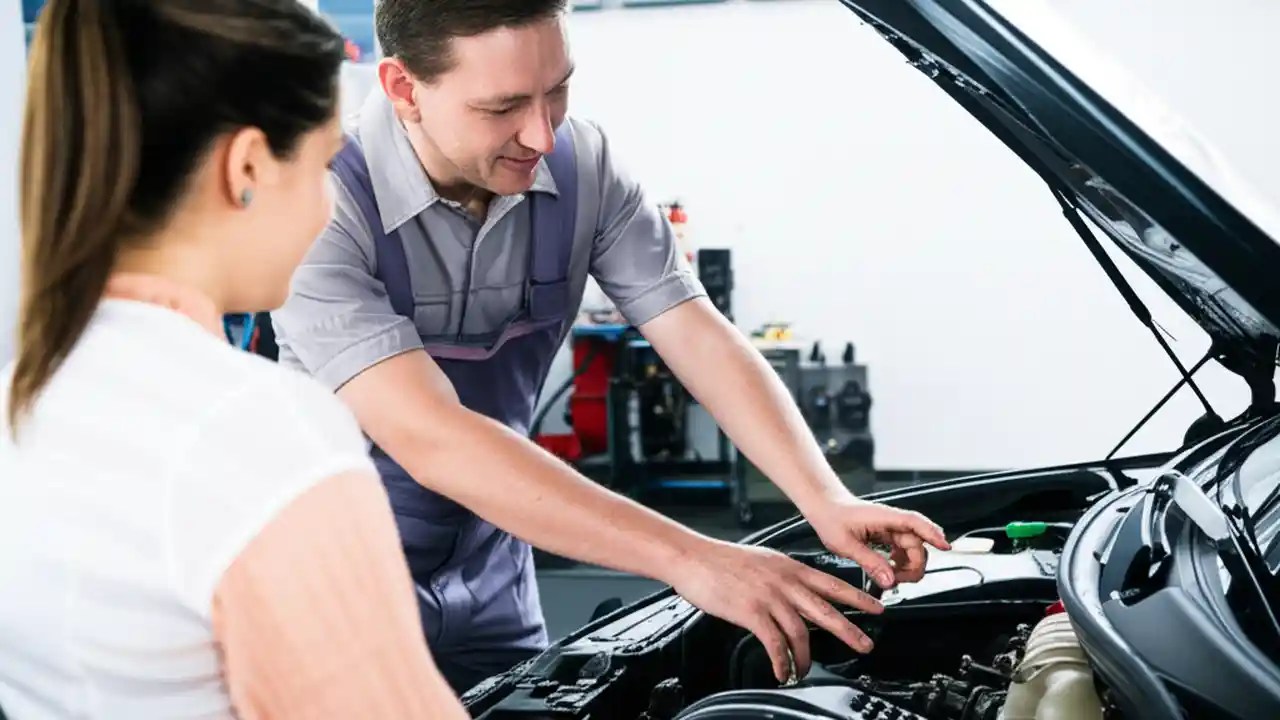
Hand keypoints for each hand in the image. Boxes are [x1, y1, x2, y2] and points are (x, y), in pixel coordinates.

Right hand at [667, 538, 883, 683]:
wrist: (694, 558)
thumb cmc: (723, 561)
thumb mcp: (764, 560)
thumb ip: (784, 576)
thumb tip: (798, 590)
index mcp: (790, 568)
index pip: (832, 583)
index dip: (857, 597)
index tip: (877, 607)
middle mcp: (784, 582)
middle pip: (826, 609)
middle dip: (849, 629)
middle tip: (866, 645)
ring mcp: (769, 597)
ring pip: (801, 631)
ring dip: (806, 656)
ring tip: (806, 669)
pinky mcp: (752, 612)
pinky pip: (775, 643)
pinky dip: (782, 661)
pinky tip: (782, 671)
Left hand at [803, 493, 949, 589]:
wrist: (823, 507)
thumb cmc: (831, 518)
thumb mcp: (845, 544)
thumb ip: (869, 562)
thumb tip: (889, 579)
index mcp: (883, 517)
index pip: (915, 522)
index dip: (932, 533)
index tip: (945, 546)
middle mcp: (891, 521)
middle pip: (917, 543)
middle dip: (914, 564)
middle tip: (899, 581)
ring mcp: (890, 528)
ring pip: (911, 549)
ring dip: (907, 565)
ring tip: (892, 578)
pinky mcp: (886, 535)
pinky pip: (901, 550)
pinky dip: (899, 563)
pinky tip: (889, 571)